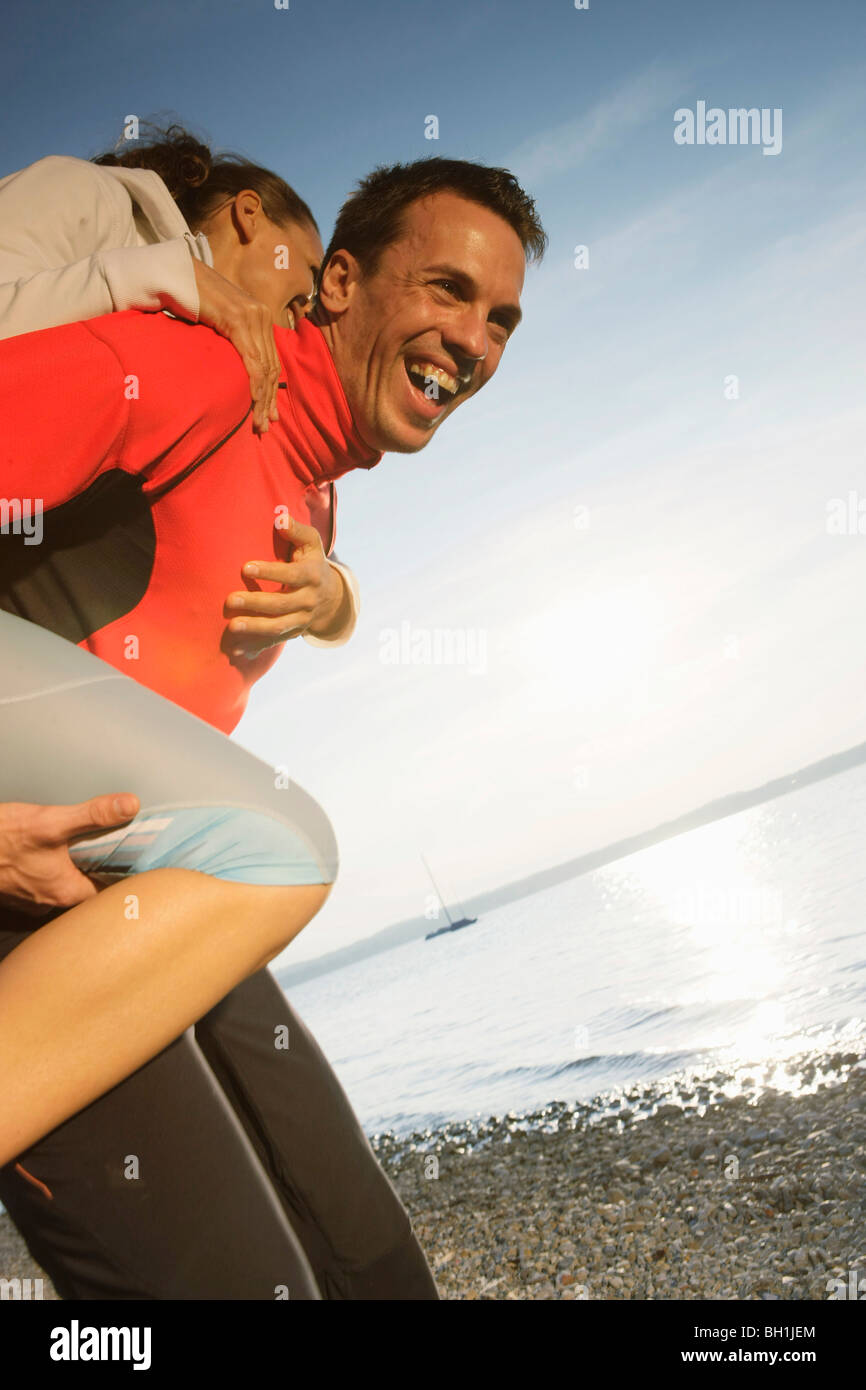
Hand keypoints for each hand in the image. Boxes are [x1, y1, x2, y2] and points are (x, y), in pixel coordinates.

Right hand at [0, 795, 139, 916]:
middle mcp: (49, 902)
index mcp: (66, 892)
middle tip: (118, 851)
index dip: (125, 877)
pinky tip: (55, 855)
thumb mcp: (50, 822)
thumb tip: (131, 806)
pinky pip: (43, 884)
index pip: (109, 894)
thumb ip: (93, 815)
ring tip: (92, 851)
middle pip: (87, 892)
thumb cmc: (0, 840)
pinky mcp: (14, 889)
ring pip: (64, 888)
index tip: (138, 860)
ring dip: (76, 871)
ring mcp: (29, 898)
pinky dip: (54, 870)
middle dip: (101, 872)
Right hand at [193, 261, 291, 432]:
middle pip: (272, 367)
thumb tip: (233, 366)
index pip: (272, 360)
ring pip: (264, 367)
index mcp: (260, 316)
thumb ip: (231, 338)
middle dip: (270, 399)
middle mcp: (261, 315)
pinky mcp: (238, 320)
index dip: (273, 389)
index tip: (271, 413)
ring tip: (259, 422)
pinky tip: (254, 402)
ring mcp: (252, 316)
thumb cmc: (192, 298)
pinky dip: (254, 384)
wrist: (177, 273)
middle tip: (267, 425)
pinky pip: (251, 360)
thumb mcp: (219, 321)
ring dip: (262, 399)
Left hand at [224, 515, 350, 656]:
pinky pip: (274, 641)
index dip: (269, 572)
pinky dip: (256, 647)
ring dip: (255, 628)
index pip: (291, 575)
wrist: (331, 597)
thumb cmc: (312, 562)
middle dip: (255, 603)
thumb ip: (297, 531)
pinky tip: (236, 651)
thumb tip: (280, 518)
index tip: (245, 567)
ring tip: (232, 627)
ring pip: (278, 627)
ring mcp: (302, 619)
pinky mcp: (294, 632)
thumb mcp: (312, 544)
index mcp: (311, 575)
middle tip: (230, 600)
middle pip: (281, 604)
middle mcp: (308, 600)